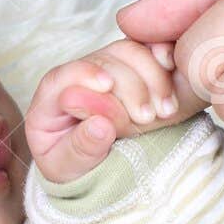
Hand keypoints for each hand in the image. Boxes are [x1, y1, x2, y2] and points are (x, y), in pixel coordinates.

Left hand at [24, 37, 204, 183]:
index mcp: (50, 101)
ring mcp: (108, 69)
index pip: (61, 77)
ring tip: (164, 111)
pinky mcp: (134, 69)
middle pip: (101, 62)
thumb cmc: (75, 169)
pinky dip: (163, 58)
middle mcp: (78, 77)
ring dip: (151, 77)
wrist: (98, 172)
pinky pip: (150, 52)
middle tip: (145, 117)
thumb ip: (81, 148)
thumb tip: (100, 126)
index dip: (84, 74)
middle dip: (127, 86)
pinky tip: (173, 72)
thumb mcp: (68, 168)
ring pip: (129, 53)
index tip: (106, 85)